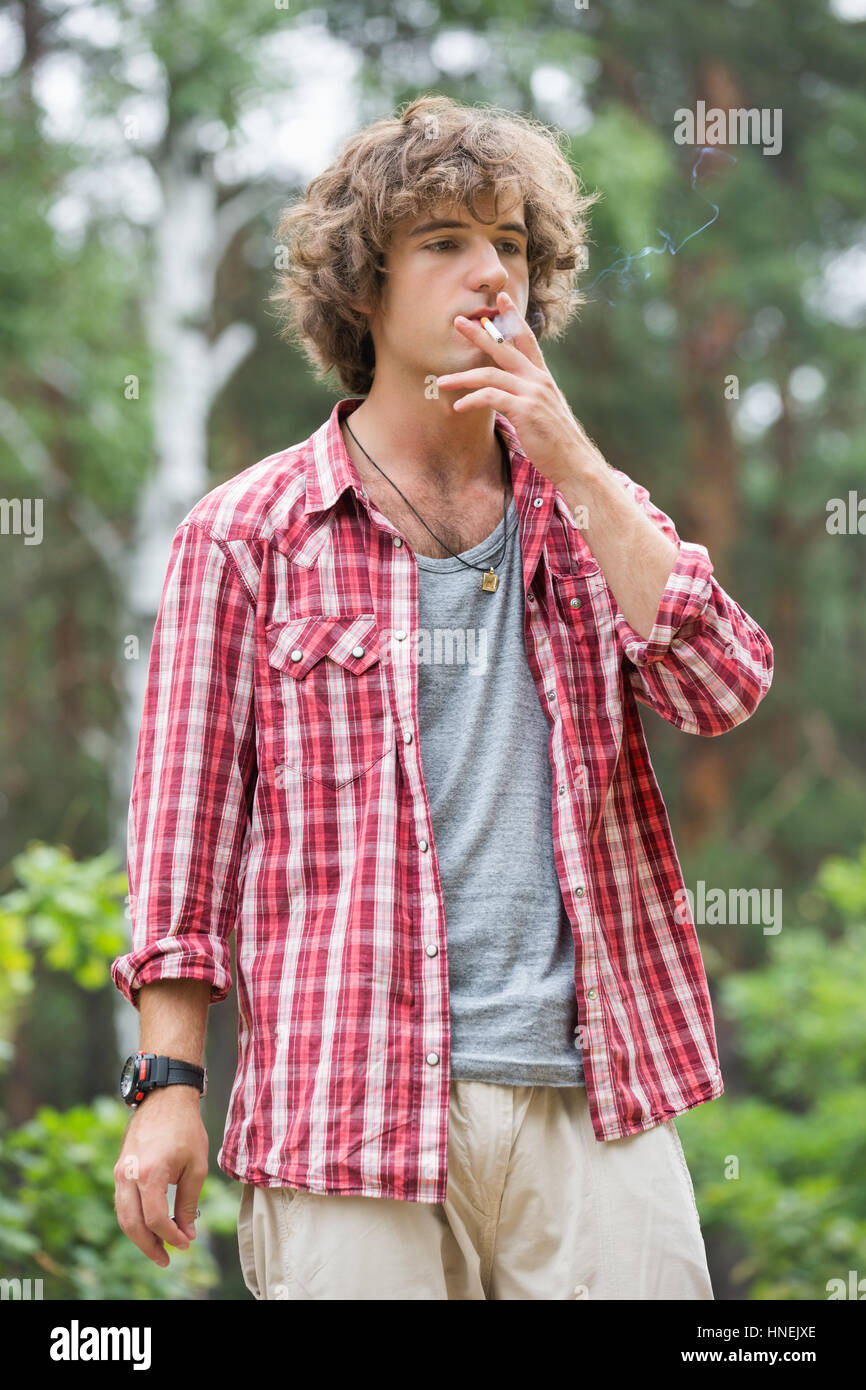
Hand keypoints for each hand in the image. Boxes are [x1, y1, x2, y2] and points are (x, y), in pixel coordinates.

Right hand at [114, 1086, 207, 1266]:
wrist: (165, 1096)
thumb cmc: (185, 1127)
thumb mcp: (195, 1165)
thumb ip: (188, 1202)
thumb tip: (187, 1233)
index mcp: (149, 1173)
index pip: (154, 1219)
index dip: (170, 1236)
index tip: (185, 1244)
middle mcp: (128, 1174)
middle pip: (132, 1224)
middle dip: (149, 1246)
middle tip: (167, 1259)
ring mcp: (120, 1171)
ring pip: (123, 1215)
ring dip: (139, 1236)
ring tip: (159, 1247)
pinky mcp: (120, 1167)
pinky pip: (123, 1201)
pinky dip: (135, 1218)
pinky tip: (152, 1224)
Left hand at [437, 290, 606, 490]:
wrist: (574, 462)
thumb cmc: (556, 442)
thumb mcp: (544, 412)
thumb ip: (528, 397)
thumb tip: (507, 396)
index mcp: (542, 378)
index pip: (527, 340)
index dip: (514, 318)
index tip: (502, 298)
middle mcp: (538, 380)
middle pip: (504, 348)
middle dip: (479, 334)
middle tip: (458, 322)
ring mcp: (532, 393)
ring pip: (490, 374)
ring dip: (462, 377)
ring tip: (441, 381)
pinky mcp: (525, 410)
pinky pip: (491, 397)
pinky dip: (472, 400)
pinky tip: (458, 407)